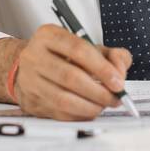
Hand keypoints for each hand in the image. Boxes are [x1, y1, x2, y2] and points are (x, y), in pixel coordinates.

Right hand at [10, 27, 131, 120]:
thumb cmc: (64, 57)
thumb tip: (120, 72)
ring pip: (63, 99)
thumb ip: (111, 55)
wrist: (30, 68)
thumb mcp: (88, 47)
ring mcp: (29, 80)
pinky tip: (90, 110)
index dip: (102, 68)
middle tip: (115, 98)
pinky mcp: (30, 101)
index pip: (78, 49)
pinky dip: (79, 115)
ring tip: (104, 105)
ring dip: (90, 106)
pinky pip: (58, 113)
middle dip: (99, 91)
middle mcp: (34, 56)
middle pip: (70, 77)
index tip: (118, 82)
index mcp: (49, 35)